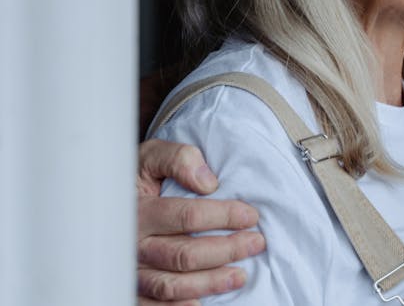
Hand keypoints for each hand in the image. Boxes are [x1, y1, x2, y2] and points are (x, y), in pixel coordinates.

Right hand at [137, 139, 265, 304]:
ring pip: (170, 285)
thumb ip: (178, 159)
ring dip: (209, 283)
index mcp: (139, 210)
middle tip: (256, 243)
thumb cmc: (136, 179)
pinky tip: (200, 303)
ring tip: (240, 276)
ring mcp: (130, 270)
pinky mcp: (130, 287)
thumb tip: (207, 182)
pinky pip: (150, 305)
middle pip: (183, 254)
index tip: (251, 216)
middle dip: (226, 250)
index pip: (187, 216)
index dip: (224, 216)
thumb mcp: (151, 156)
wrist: (102, 199)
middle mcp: (132, 244)